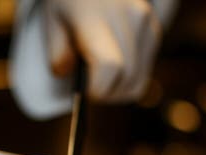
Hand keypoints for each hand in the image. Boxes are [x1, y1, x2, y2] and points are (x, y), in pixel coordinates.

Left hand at [45, 0, 161, 102]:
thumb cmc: (68, 0)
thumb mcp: (52, 22)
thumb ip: (57, 52)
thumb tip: (65, 74)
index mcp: (98, 16)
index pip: (109, 66)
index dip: (98, 89)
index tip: (86, 94)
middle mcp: (129, 18)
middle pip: (126, 76)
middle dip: (108, 94)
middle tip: (91, 93)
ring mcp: (145, 22)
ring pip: (139, 77)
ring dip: (119, 90)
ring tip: (100, 82)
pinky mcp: (153, 27)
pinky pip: (145, 68)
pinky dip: (130, 78)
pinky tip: (114, 70)